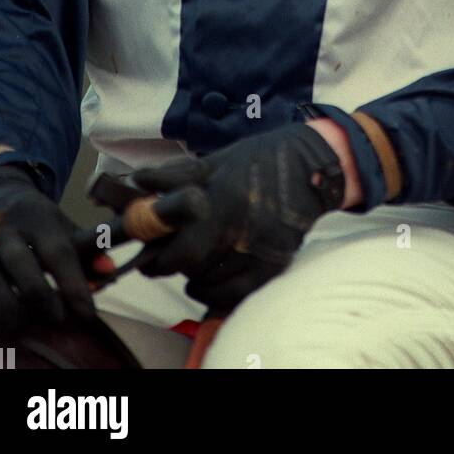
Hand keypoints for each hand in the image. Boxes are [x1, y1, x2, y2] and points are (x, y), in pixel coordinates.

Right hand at [0, 165, 110, 341]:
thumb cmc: (36, 223)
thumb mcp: (62, 228)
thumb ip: (86, 251)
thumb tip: (108, 271)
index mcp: (38, 217)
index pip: (58, 251)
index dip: (73, 284)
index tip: (87, 313)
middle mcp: (6, 227)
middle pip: (20, 262)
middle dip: (40, 295)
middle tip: (57, 319)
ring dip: (6, 305)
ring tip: (21, 325)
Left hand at [127, 124, 345, 304]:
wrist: (312, 167)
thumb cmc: (262, 158)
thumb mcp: (218, 160)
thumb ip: (179, 176)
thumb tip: (140, 180)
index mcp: (223, 202)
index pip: (179, 251)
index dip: (158, 257)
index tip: (149, 253)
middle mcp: (241, 234)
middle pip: (192, 268)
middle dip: (172, 264)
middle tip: (167, 255)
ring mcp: (259, 253)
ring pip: (211, 284)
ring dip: (194, 275)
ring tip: (193, 259)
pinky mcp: (274, 266)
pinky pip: (234, 295)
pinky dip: (215, 291)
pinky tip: (209, 277)